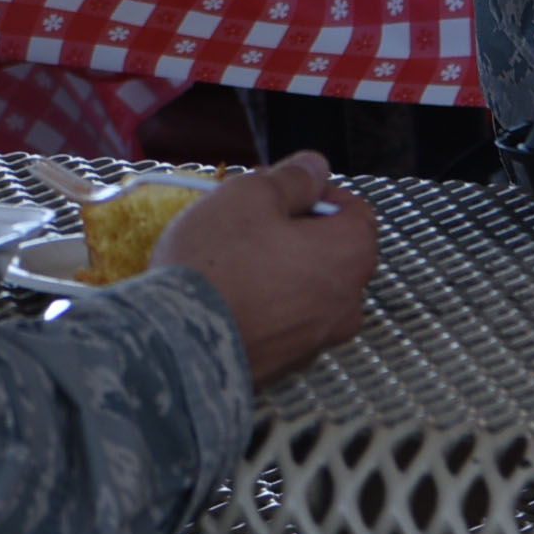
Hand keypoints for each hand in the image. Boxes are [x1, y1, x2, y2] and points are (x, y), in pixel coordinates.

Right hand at [152, 151, 378, 381]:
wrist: (179, 348)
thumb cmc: (217, 267)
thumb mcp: (251, 195)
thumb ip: (292, 179)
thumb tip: (314, 168)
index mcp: (350, 255)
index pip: (354, 210)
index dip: (314, 193)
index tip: (279, 190)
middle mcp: (346, 303)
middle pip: (330, 251)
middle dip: (294, 231)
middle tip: (248, 220)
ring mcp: (316, 340)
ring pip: (305, 288)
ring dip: (278, 269)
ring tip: (229, 259)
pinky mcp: (285, 365)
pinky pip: (282, 321)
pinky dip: (263, 306)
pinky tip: (226, 295)